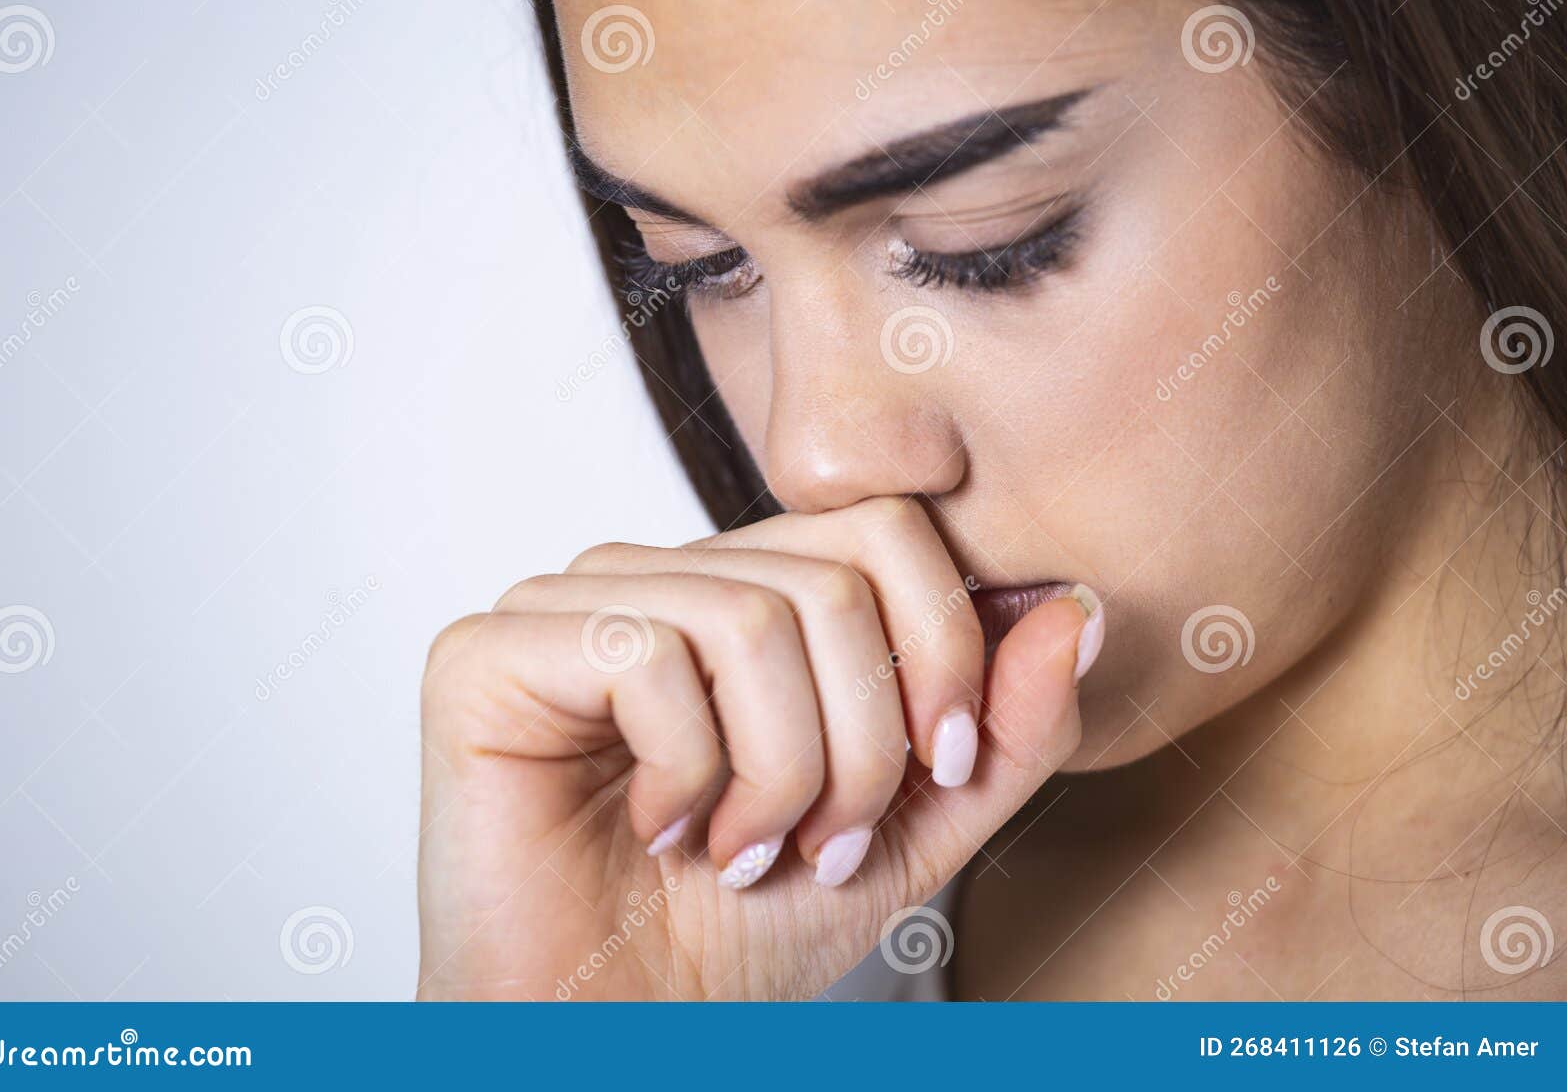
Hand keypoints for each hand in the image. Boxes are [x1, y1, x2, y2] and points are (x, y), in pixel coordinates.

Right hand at [415, 496, 1102, 999]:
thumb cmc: (746, 932)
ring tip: (743, 847)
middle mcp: (657, 575)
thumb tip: (1079, 610)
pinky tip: (655, 830)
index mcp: (746, 591)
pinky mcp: (488, 651)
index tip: (943, 769)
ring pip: (749, 620)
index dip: (943, 647)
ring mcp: (567, 602)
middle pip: (829, 584)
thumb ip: (1004, 727)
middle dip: (865, 747)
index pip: (883, 529)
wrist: (615, 1036)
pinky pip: (645, 656)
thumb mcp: (914, 829)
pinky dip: (686, 774)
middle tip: (822, 841)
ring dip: (781, 775)